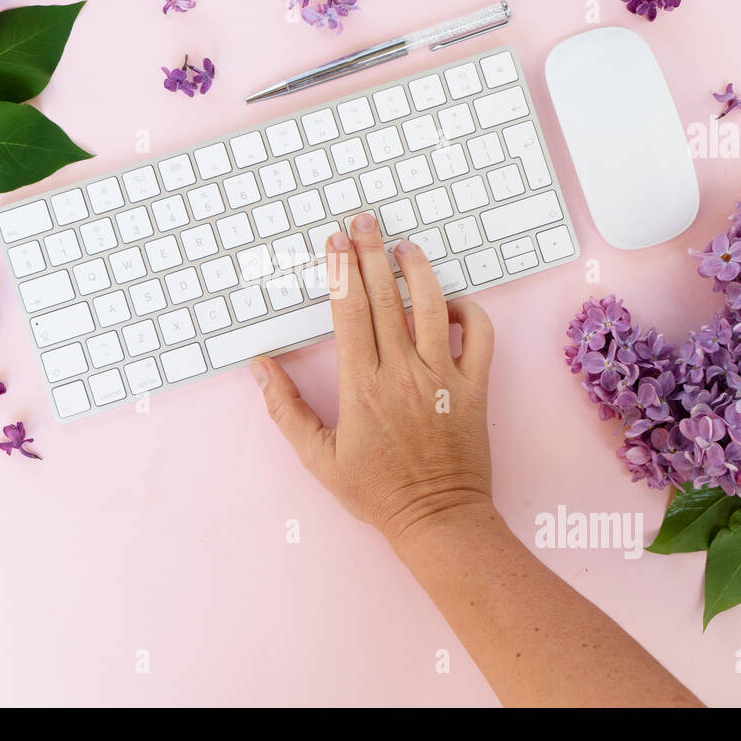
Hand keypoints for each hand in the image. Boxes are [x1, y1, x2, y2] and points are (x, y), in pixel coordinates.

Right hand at [250, 212, 496, 544]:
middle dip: (371, 252)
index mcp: (362, 386)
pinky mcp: (475, 387)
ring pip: (433, 304)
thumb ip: (286, 409)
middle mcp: (402, 372)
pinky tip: (449, 303)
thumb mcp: (317, 457)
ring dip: (418, 269)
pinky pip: (480, 334)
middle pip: (386, 296)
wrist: (438, 519)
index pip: (349, 311)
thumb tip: (261, 369)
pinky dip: (468, 311)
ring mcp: (443, 376)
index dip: (340, 270)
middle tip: (364, 221)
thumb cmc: (376, 492)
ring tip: (405, 247)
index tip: (334, 242)